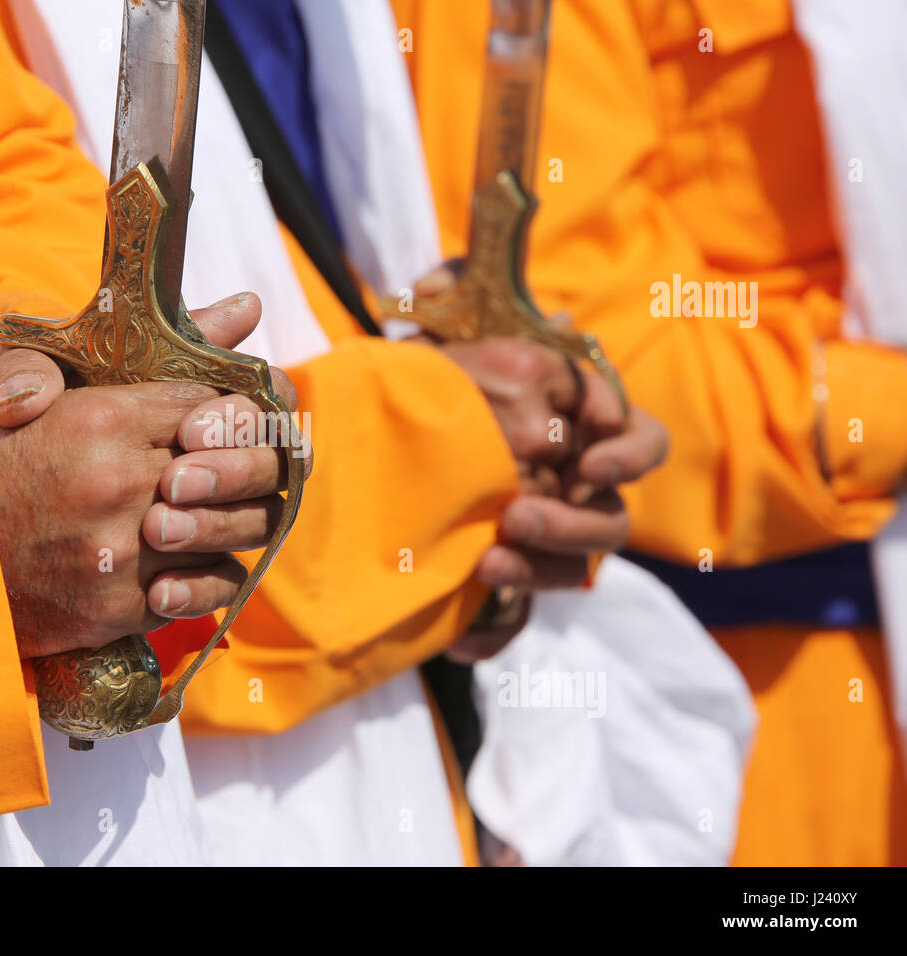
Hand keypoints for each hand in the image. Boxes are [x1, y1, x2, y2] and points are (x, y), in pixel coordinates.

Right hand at [0, 292, 307, 656]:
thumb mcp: (60, 388)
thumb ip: (156, 348)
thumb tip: (250, 305)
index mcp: (103, 418)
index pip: (213, 403)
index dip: (228, 414)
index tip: (220, 425)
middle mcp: (117, 482)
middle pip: (232, 469)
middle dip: (240, 470)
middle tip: (230, 473)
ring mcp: (121, 550)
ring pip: (228, 530)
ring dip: (227, 522)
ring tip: (205, 516)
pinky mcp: (119, 606)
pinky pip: (207, 586)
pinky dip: (207, 575)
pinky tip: (189, 561)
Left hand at [410, 264, 666, 660]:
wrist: (365, 450)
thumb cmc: (425, 391)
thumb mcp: (441, 345)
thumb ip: (471, 315)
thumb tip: (532, 308)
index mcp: (575, 436)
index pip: (639, 443)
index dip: (630, 453)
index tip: (590, 460)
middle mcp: (569, 494)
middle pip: (609, 523)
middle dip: (574, 523)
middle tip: (522, 514)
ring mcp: (537, 547)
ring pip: (567, 576)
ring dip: (538, 570)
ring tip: (486, 561)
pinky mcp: (498, 590)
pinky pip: (509, 626)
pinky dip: (491, 632)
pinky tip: (463, 630)